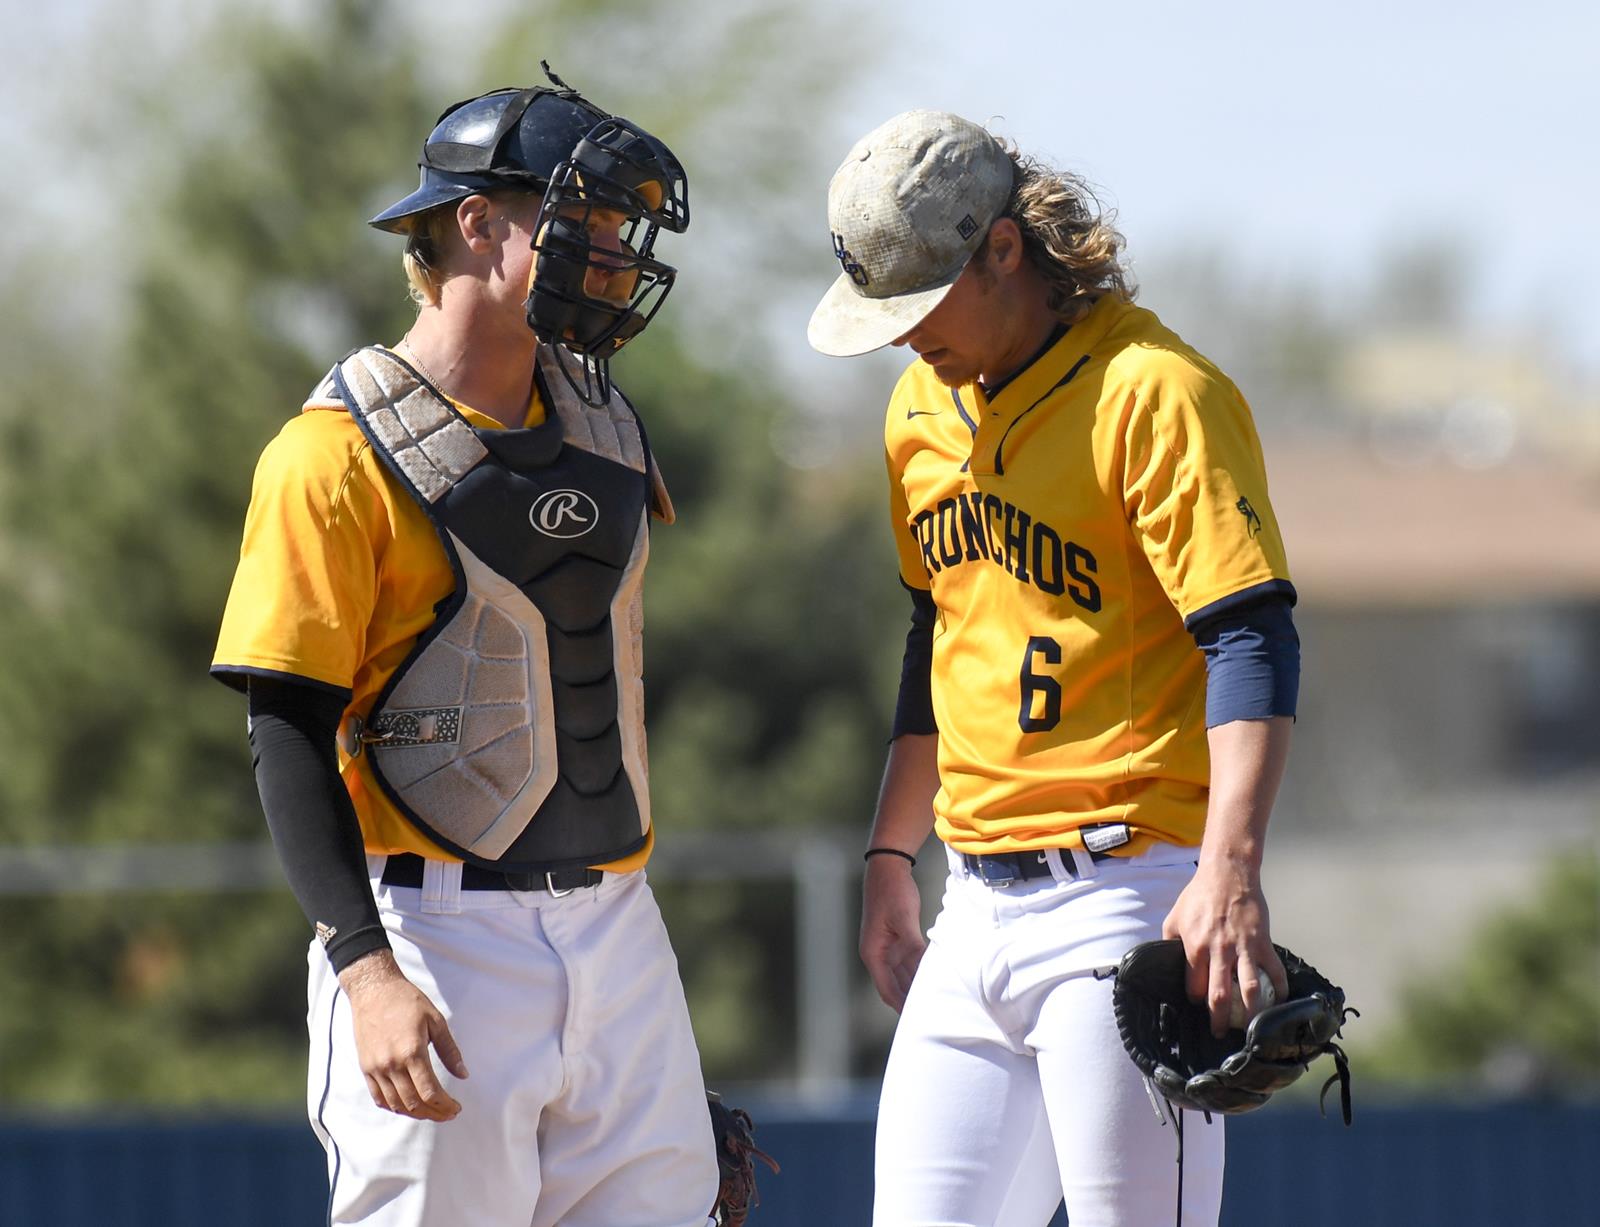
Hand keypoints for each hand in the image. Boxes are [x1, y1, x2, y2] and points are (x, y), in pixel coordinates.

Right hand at [339, 950, 469, 1120]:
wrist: (373, 990)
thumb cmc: (408, 1001)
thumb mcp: (436, 1020)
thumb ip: (450, 1050)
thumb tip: (464, 1075)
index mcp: (412, 1051)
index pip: (430, 1092)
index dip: (445, 1105)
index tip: (457, 1108)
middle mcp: (391, 1064)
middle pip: (414, 1103)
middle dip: (434, 1113)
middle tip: (449, 1113)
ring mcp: (375, 1068)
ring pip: (396, 1104)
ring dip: (416, 1114)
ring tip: (432, 1112)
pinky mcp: (365, 1068)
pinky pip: (379, 1098)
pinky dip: (395, 1107)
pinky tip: (408, 1106)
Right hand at [860, 854, 925, 1011]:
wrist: (888, 867)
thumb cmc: (891, 891)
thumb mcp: (903, 918)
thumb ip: (912, 944)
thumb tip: (923, 967)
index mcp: (873, 953)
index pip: (887, 990)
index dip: (902, 1006)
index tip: (918, 1020)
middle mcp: (878, 954)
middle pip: (895, 986)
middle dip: (911, 999)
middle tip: (933, 1013)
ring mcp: (888, 947)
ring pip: (904, 975)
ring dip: (917, 986)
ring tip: (937, 999)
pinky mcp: (898, 939)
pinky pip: (910, 961)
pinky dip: (920, 970)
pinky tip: (935, 976)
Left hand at [1161, 858, 1285, 1037]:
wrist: (1227, 874)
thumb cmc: (1197, 896)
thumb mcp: (1174, 918)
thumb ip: (1170, 943)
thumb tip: (1166, 964)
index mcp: (1194, 947)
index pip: (1194, 986)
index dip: (1196, 1000)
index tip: (1199, 1005)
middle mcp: (1218, 951)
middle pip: (1219, 995)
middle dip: (1220, 1019)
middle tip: (1221, 1034)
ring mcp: (1242, 948)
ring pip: (1249, 989)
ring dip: (1252, 1013)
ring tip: (1253, 1030)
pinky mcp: (1262, 942)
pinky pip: (1274, 970)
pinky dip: (1280, 988)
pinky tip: (1281, 1001)